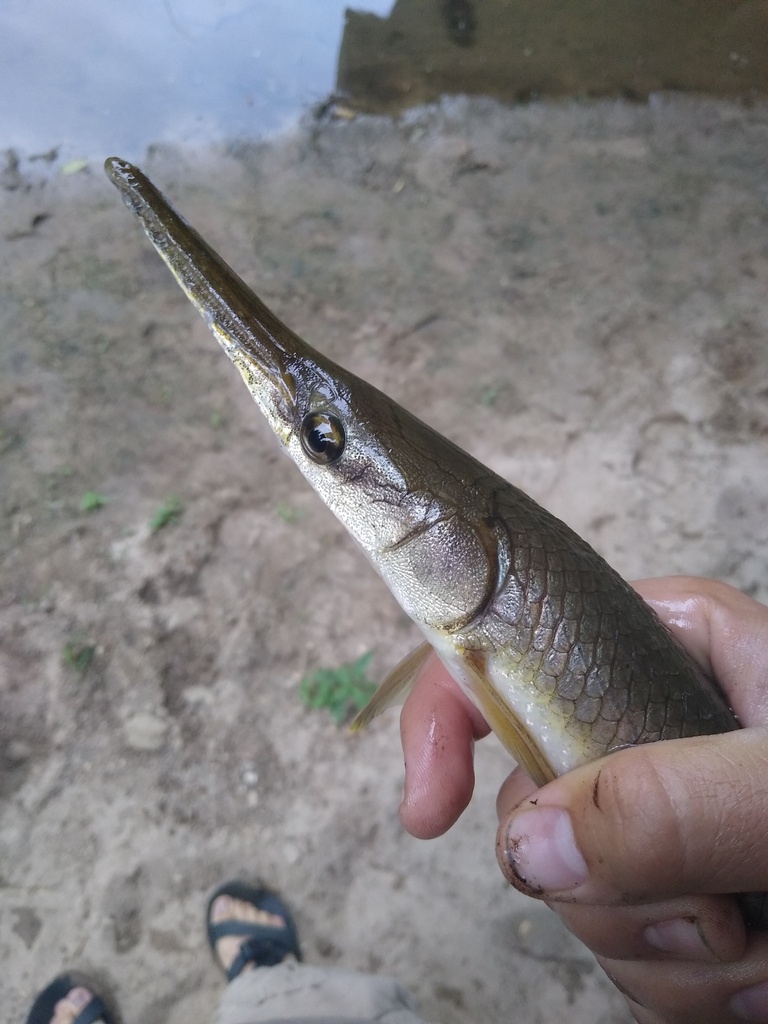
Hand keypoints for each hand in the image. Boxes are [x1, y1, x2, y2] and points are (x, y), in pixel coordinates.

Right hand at [399, 577, 767, 1022]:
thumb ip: (686, 802)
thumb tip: (537, 842)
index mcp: (681, 650)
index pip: (524, 644)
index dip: (454, 708)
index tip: (432, 809)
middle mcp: (660, 727)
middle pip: (542, 797)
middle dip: (609, 884)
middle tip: (716, 916)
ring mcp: (668, 817)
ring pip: (581, 891)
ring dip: (672, 954)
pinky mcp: (687, 893)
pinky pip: (630, 956)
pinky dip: (695, 992)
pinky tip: (766, 977)